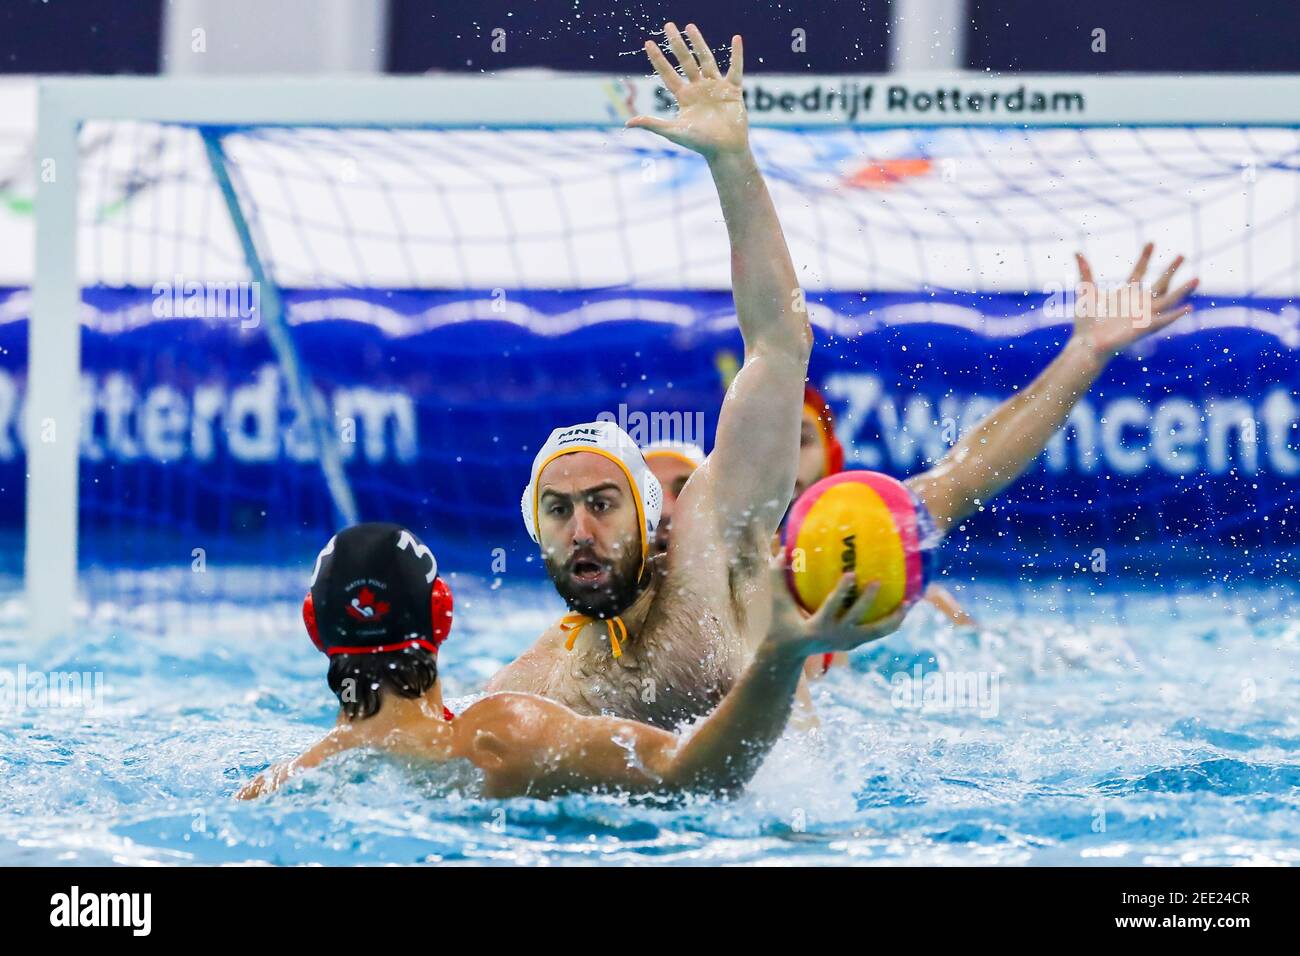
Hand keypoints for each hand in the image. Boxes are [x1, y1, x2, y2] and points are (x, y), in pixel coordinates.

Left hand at [626, 22, 747, 160]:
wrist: (725, 150)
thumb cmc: (700, 144)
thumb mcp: (674, 132)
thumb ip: (653, 124)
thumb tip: (628, 123)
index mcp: (684, 97)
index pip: (668, 73)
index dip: (658, 59)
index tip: (648, 43)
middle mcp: (699, 88)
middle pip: (686, 61)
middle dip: (676, 44)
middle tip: (668, 26)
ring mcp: (716, 87)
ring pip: (706, 60)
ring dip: (699, 43)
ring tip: (690, 27)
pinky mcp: (733, 90)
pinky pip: (735, 69)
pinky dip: (737, 55)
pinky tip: (737, 39)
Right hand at [765, 552, 906, 656]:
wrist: (790, 653)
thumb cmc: (784, 621)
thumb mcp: (778, 602)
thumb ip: (778, 577)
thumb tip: (781, 550)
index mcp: (818, 625)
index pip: (832, 607)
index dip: (842, 591)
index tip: (851, 574)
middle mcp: (836, 635)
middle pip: (857, 617)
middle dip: (867, 600)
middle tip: (878, 581)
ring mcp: (848, 641)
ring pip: (877, 632)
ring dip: (894, 618)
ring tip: (908, 602)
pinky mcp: (855, 643)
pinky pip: (878, 632)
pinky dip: (892, 621)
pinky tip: (903, 607)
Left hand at [1072, 243, 1197, 359]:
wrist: (1086, 344)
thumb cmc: (1086, 322)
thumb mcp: (1087, 292)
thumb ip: (1085, 272)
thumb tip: (1077, 252)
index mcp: (1126, 294)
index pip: (1140, 271)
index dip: (1145, 257)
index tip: (1151, 242)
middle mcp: (1138, 303)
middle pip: (1160, 283)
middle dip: (1171, 269)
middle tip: (1183, 254)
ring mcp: (1143, 315)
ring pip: (1168, 300)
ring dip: (1183, 290)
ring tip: (1197, 278)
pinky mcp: (1144, 328)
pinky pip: (1164, 321)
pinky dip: (1175, 315)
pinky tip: (1189, 308)